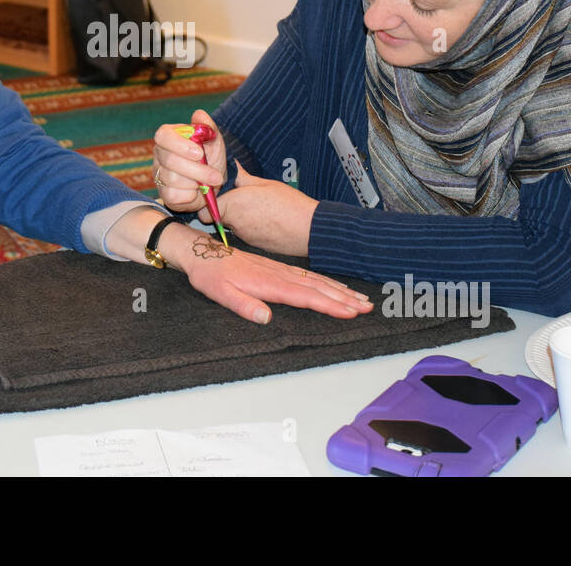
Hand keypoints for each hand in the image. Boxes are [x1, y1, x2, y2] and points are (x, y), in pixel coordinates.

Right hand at [152, 109, 225, 213]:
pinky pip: (174, 195)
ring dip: (197, 182)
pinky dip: (191, 195)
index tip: (200, 153)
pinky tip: (196, 191)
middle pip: (170, 160)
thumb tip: (199, 115)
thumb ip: (207, 127)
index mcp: (169, 136)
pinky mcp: (164, 194)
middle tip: (216, 176)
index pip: (163, 136)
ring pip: (173, 179)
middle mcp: (160, 154)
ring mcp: (159, 174)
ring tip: (207, 182)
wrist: (214, 181)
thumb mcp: (214, 140)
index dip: (180, 145)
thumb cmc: (211, 156)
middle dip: (197, 170)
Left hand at [161, 226, 371, 324]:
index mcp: (267, 282)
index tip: (350, 312)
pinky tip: (337, 287)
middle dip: (344, 298)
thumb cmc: (209, 275)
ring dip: (340, 290)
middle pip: (318, 288)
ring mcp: (280, 270)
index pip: (305, 297)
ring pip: (316, 281)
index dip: (329, 305)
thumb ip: (243, 305)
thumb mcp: (219, 293)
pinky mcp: (278, 268)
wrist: (202, 251)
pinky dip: (327, 282)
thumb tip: (266, 318)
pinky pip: (309, 276)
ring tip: (362, 299)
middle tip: (368, 307)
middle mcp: (278, 274)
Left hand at [215, 164, 317, 256]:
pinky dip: (251, 228)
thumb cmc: (288, 203)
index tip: (220, 195)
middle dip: (226, 209)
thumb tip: (234, 169)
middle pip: (219, 218)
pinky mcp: (253, 245)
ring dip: (240, 219)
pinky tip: (266, 220)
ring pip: (233, 226)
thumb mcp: (265, 183)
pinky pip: (245, 234)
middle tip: (242, 200)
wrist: (308, 229)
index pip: (207, 210)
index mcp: (232, 204)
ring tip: (259, 209)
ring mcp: (243, 236)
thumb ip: (244, 178)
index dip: (211, 203)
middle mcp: (234, 223)